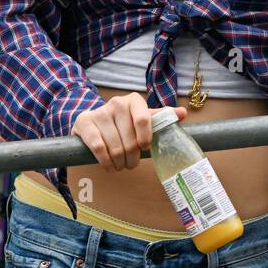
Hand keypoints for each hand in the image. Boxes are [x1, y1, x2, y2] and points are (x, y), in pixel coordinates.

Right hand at [72, 94, 188, 171]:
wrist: (92, 121)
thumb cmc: (122, 123)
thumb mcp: (141, 118)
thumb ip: (160, 117)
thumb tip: (183, 113)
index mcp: (133, 100)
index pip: (143, 119)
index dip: (146, 137)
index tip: (146, 147)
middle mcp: (116, 103)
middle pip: (130, 139)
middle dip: (132, 157)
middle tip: (132, 164)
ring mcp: (99, 112)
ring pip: (115, 146)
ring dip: (120, 162)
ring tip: (121, 166)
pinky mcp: (84, 123)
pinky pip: (98, 147)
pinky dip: (106, 161)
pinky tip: (110, 166)